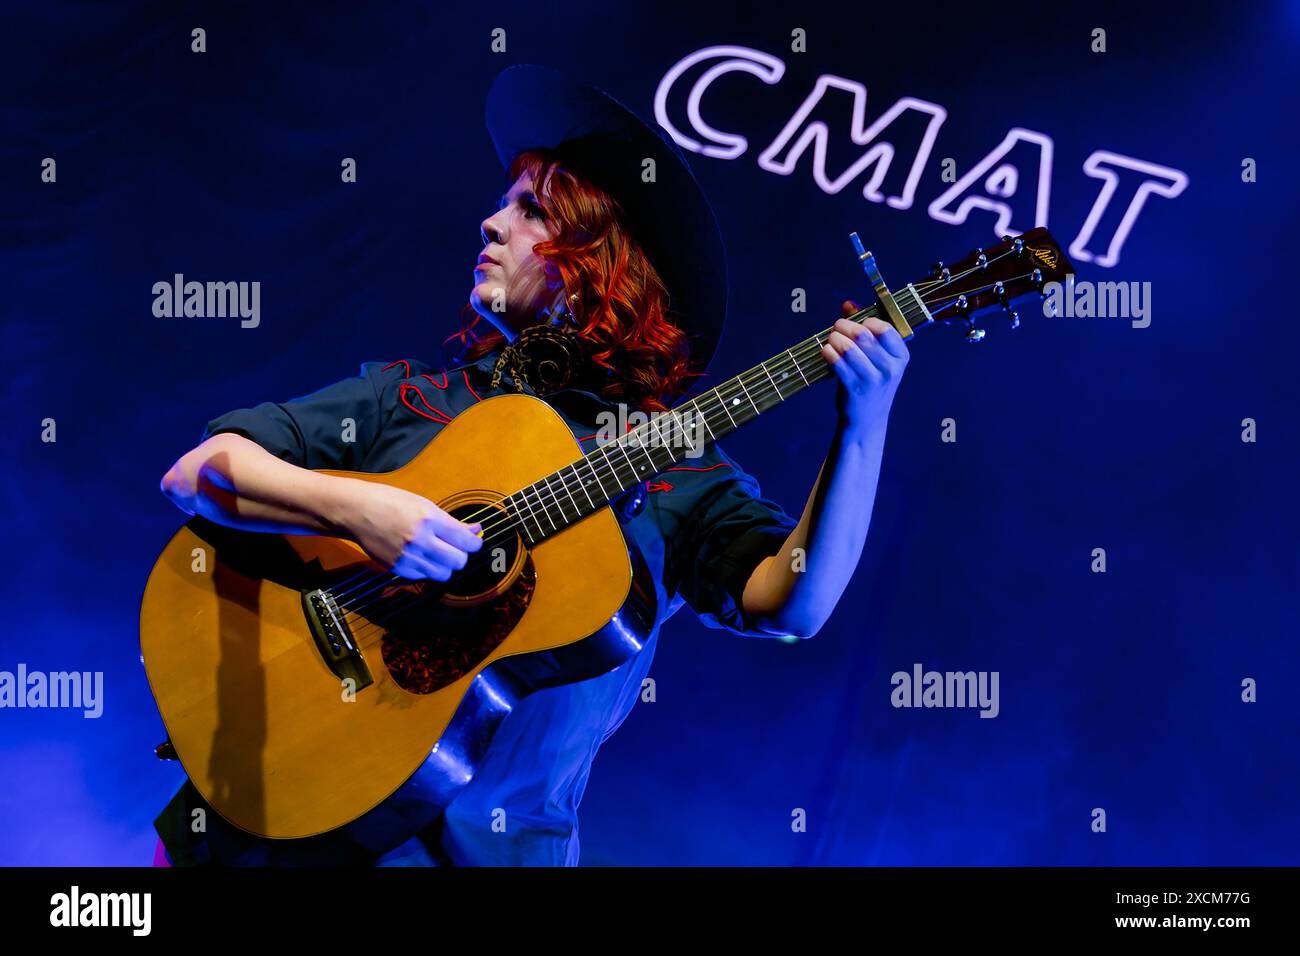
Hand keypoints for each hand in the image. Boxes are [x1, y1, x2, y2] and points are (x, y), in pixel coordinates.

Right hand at [333, 478, 482, 580]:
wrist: (357, 511)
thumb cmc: (391, 502)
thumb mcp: (424, 505)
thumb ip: (451, 522)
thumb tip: (476, 530)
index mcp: (429, 519)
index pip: (465, 541)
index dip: (475, 543)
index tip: (474, 542)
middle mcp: (420, 540)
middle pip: (458, 561)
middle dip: (461, 555)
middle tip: (455, 547)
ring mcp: (408, 557)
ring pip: (443, 573)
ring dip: (445, 565)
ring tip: (438, 553)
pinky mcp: (398, 568)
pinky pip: (424, 576)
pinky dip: (427, 569)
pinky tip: (420, 555)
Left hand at [819, 299, 909, 432]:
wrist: (867, 417)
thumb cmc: (871, 379)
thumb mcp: (877, 356)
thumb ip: (864, 328)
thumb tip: (848, 304)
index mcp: (901, 356)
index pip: (885, 329)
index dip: (867, 321)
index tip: (857, 323)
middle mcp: (890, 368)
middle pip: (863, 335)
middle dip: (844, 326)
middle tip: (837, 327)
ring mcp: (873, 380)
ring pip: (848, 348)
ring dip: (834, 339)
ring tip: (831, 339)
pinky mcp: (854, 389)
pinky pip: (837, 364)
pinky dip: (828, 353)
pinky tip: (826, 351)